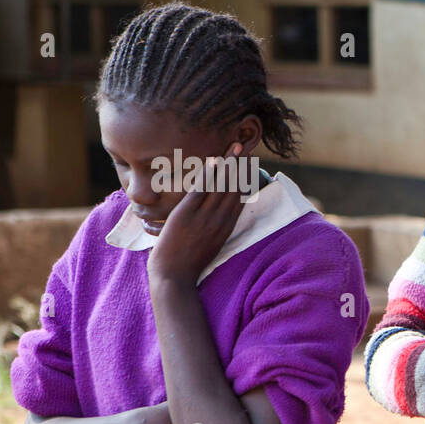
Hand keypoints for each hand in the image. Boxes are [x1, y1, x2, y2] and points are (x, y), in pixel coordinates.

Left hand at [147, 143, 245, 283]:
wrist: (174, 278)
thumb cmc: (187, 264)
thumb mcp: (208, 245)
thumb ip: (214, 228)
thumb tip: (217, 217)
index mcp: (226, 227)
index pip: (240, 197)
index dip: (246, 178)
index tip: (250, 162)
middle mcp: (220, 220)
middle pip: (235, 187)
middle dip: (242, 166)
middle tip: (247, 146)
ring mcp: (204, 217)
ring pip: (221, 186)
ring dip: (229, 164)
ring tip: (236, 146)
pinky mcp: (187, 215)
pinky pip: (201, 190)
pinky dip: (209, 174)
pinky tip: (215, 160)